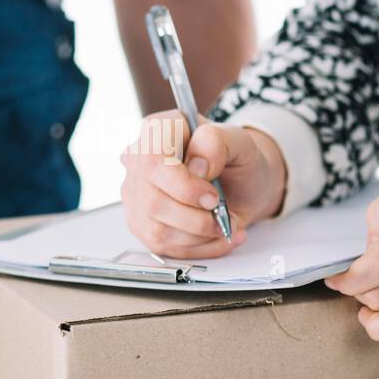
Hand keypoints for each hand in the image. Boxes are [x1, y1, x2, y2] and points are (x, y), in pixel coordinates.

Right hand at [120, 110, 287, 257]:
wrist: (242, 185)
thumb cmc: (236, 160)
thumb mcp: (239, 141)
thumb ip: (218, 142)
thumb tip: (197, 166)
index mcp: (158, 131)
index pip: (152, 160)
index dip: (183, 186)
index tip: (212, 197)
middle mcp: (138, 162)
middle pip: (153, 201)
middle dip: (196, 218)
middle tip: (222, 213)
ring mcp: (136, 195)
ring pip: (158, 230)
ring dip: (200, 236)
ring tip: (225, 225)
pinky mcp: (142, 223)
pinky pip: (165, 247)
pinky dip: (199, 248)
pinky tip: (217, 237)